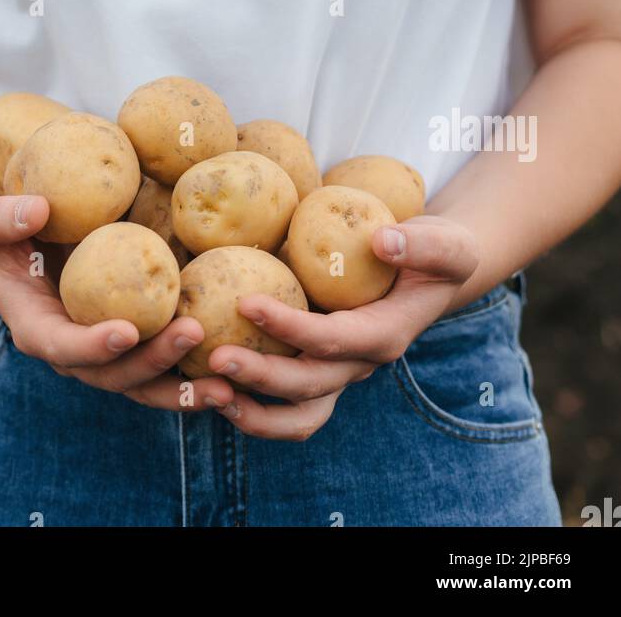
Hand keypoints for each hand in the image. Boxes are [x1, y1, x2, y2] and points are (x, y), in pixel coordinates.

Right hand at [0, 194, 234, 414]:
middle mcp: (74, 353)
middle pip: (113, 374)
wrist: (24, 253)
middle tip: (192, 333)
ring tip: (226, 383)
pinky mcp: (134, 345)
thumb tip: (37, 207)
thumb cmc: (3, 235)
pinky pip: (165, 371)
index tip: (123, 332)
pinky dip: (195, 378)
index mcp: (37, 328)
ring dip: (184, 387)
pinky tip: (235, 373)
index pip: (62, 346)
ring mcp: (106, 355)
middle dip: (153, 361)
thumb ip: (2, 217)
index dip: (91, 346)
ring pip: (145, 384)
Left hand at [206, 215, 480, 440]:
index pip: (332, 339)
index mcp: (385, 335)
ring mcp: (340, 372)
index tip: (245, 301)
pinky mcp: (322, 368)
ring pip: (297, 413)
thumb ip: (421, 244)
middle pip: (308, 385)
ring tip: (206, 390)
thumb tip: (382, 240)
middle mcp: (360, 363)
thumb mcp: (448, 243)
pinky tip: (211, 383)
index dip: (289, 326)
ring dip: (251, 410)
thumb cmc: (439, 252)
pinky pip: (287, 403)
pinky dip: (251, 403)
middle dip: (260, 376)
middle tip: (214, 357)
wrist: (435, 275)